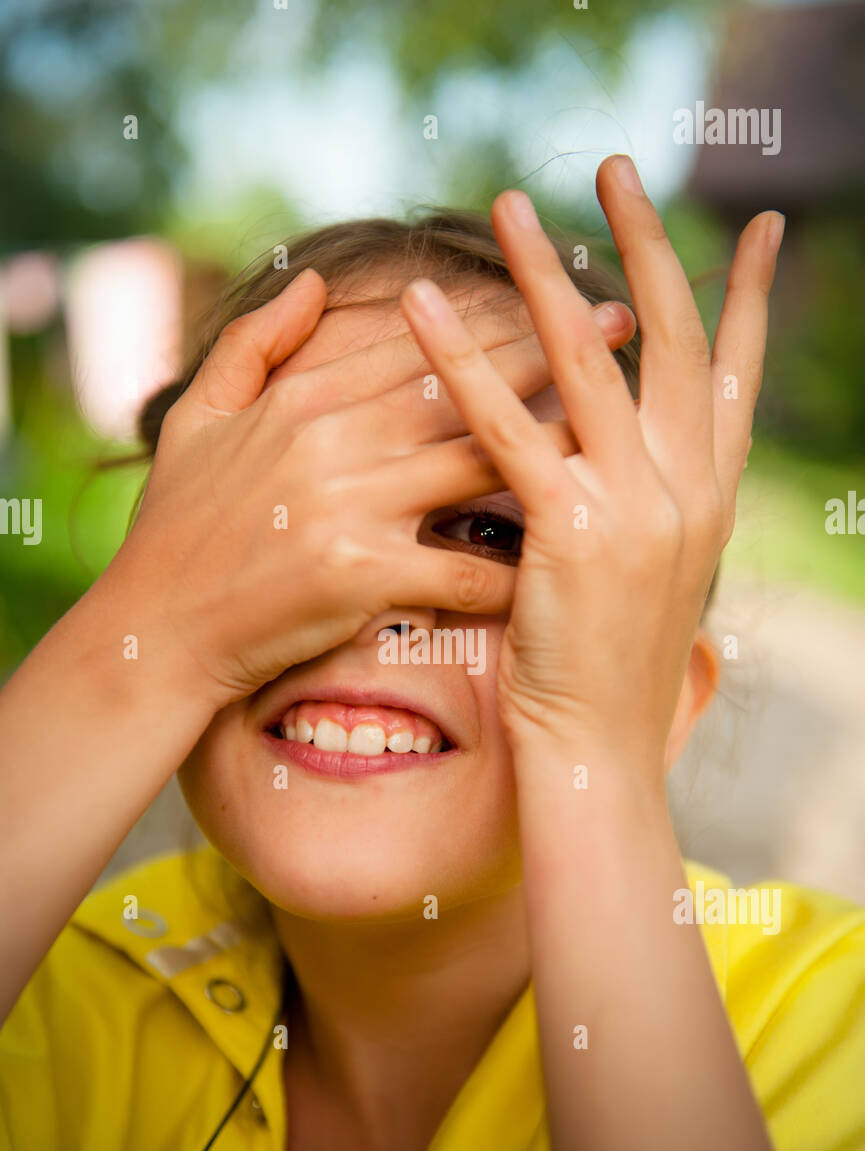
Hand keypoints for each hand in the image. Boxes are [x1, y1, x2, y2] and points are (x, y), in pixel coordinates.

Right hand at [104, 266, 636, 707]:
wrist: (155, 630)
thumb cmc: (176, 527)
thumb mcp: (196, 416)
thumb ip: (255, 340)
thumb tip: (316, 280)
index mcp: (302, 396)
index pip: (418, 343)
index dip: (498, 318)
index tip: (555, 295)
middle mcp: (332, 438)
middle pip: (465, 388)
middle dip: (553, 354)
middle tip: (625, 329)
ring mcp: (348, 504)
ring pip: (478, 463)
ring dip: (557, 445)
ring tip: (627, 429)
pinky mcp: (360, 575)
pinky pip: (463, 567)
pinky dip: (518, 569)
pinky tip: (573, 563)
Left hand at [400, 155, 783, 778]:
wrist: (599, 751)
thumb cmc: (608, 670)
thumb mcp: (648, 574)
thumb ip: (643, 502)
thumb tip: (614, 451)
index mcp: (711, 496)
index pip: (738, 376)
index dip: (750, 300)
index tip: (763, 233)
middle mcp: (688, 488)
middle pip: (672, 340)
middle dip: (649, 245)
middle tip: (617, 166)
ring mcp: (636, 505)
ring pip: (588, 364)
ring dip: (546, 276)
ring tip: (508, 208)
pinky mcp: (570, 529)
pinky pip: (506, 427)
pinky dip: (460, 362)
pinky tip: (422, 309)